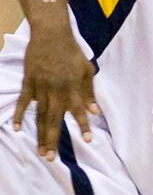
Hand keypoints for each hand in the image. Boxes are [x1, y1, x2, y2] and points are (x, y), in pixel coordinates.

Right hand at [13, 24, 97, 159]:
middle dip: (53, 140)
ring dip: (39, 134)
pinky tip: (16, 128)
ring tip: (40, 151)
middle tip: (51, 158)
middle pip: (53, 121)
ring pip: (39, 116)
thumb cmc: (72, 53)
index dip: (84, 126)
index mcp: (72, 90)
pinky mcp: (29, 83)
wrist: (50, 35)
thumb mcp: (87, 71)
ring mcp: (40, 89)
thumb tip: (94, 111)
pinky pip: (23, 102)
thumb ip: (89, 93)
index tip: (89, 141)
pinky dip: (18, 115)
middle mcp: (56, 92)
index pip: (79, 112)